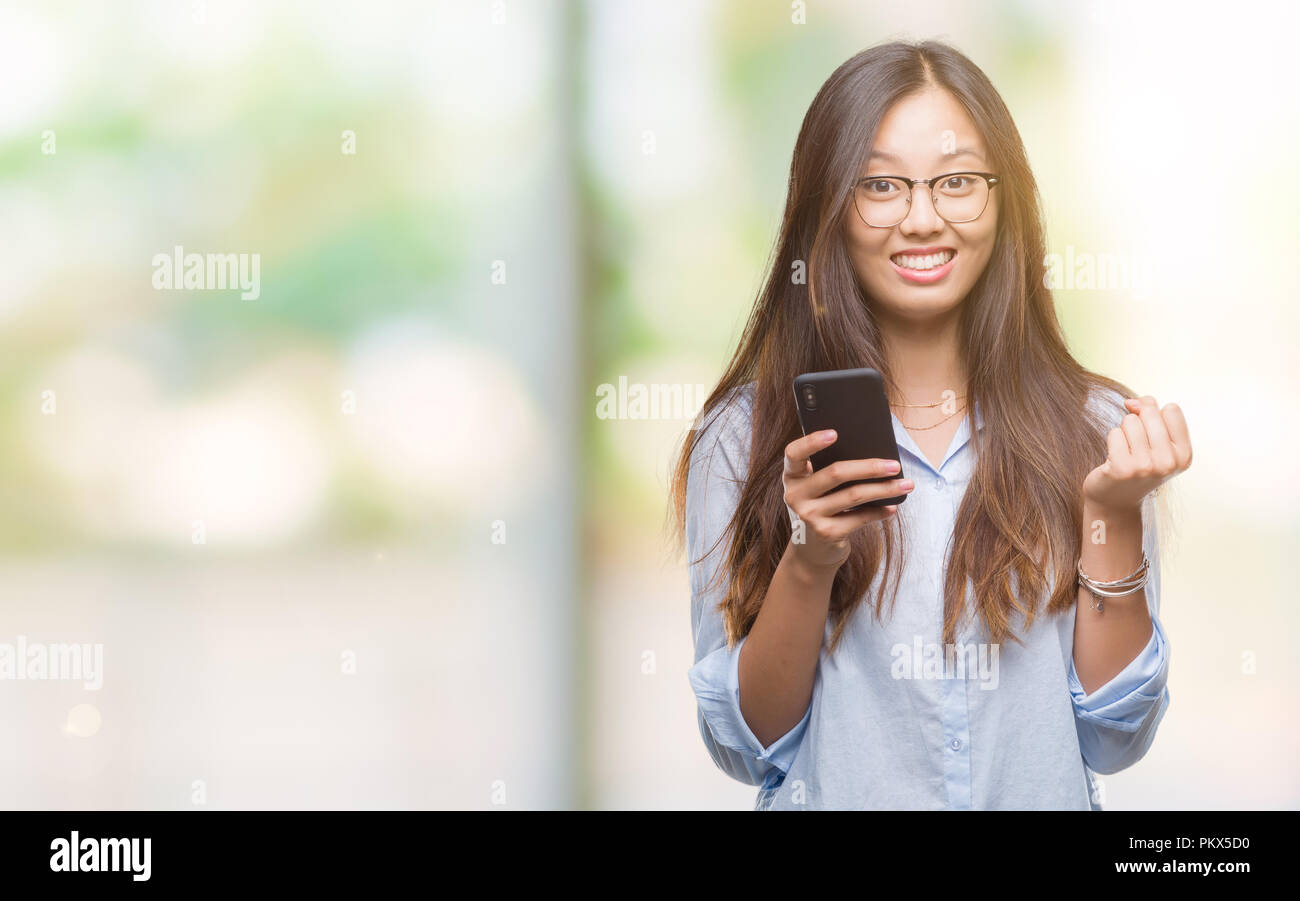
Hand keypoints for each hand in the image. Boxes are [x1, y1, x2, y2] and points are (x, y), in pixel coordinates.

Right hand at [781, 430, 914, 570]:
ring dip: (884, 489)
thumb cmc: (822, 505)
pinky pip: (860, 518)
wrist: (813, 547)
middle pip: (835, 473)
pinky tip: (892, 507)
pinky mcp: (826, 533)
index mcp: (792, 476)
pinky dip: (879, 511)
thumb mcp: (817, 487)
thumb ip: (831, 470)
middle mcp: (795, 495)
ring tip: (906, 485)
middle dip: (870, 467)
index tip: (835, 433)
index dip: (812, 442)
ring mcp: (809, 515)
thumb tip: (876, 457)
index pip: (794, 453)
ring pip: (853, 495)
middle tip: (895, 465)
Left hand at [1082, 395, 1191, 513]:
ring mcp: (1146, 466)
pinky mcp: (1123, 468)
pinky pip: (1114, 433)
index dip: (1155, 414)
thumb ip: (1151, 413)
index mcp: (1184, 455)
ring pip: (1130, 421)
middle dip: (1138, 421)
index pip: (1172, 409)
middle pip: (1150, 412)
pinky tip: (1115, 459)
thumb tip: (1132, 401)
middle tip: (1136, 445)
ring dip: (1124, 432)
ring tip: (1127, 452)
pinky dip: (1112, 441)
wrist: (1116, 501)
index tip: (1150, 432)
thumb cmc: (1138, 465)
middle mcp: (1169, 462)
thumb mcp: (1156, 441)